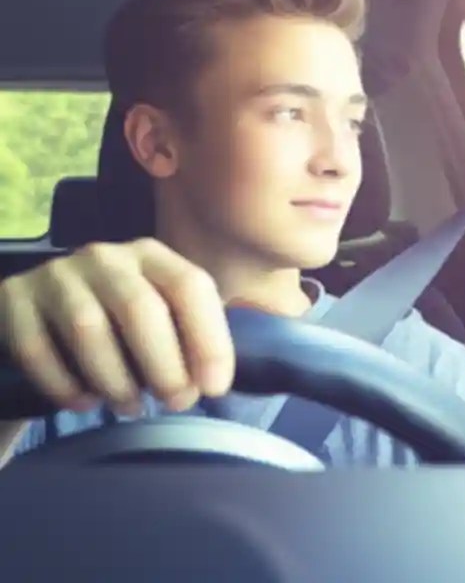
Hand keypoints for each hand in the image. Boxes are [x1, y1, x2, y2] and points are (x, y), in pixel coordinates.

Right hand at [0, 238, 233, 415]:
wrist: (38, 315)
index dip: (208, 338)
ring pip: (89, 329)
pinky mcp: (13, 299)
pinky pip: (37, 347)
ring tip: (131, 407)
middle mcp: (106, 256)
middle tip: (176, 402)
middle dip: (164, 364)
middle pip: (140, 307)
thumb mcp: (161, 314)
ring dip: (116, 379)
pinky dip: (64, 383)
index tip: (216, 387)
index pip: (190, 286)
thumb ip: (197, 331)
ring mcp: (56, 274)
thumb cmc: (119, 323)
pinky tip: (84, 402)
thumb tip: (244, 373)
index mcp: (152, 255)